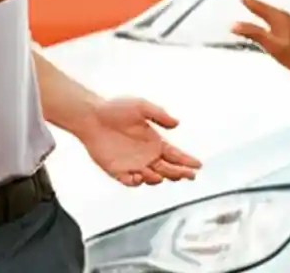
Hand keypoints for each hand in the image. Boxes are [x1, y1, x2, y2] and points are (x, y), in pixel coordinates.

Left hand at [77, 98, 202, 185]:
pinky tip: (139, 177)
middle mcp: (146, 155)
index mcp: (154, 142)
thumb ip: (159, 115)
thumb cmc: (114, 108)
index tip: (198, 165)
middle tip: (188, 175)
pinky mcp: (118, 171)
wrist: (90, 116)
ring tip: (161, 175)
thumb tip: (176, 123)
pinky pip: (130, 182)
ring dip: (158, 178)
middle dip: (180, 173)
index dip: (187, 161)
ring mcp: (133, 165)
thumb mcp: (141, 106)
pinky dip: (136, 182)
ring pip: (152, 178)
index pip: (175, 155)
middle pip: (168, 170)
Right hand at [231, 0, 289, 82]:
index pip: (261, 7)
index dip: (250, 2)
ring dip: (263, 12)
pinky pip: (278, 22)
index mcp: (281, 19)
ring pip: (273, 15)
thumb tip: (235, 25)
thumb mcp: (272, 46)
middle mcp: (287, 19)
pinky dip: (270, 21)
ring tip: (255, 9)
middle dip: (256, 5)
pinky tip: (270, 28)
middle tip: (246, 0)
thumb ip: (253, 34)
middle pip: (267, 9)